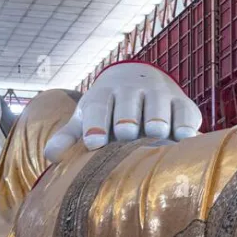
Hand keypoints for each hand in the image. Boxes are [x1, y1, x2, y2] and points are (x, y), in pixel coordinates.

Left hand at [44, 62, 202, 160]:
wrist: (140, 80)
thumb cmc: (109, 109)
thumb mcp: (87, 118)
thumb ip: (69, 137)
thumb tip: (50, 156)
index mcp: (104, 94)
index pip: (98, 105)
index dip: (95, 123)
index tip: (94, 142)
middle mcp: (132, 89)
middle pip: (128, 103)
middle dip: (126, 117)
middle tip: (125, 134)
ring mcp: (159, 94)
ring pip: (158, 105)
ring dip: (157, 118)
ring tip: (155, 134)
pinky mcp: (183, 103)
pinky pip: (186, 112)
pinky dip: (186, 124)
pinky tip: (184, 138)